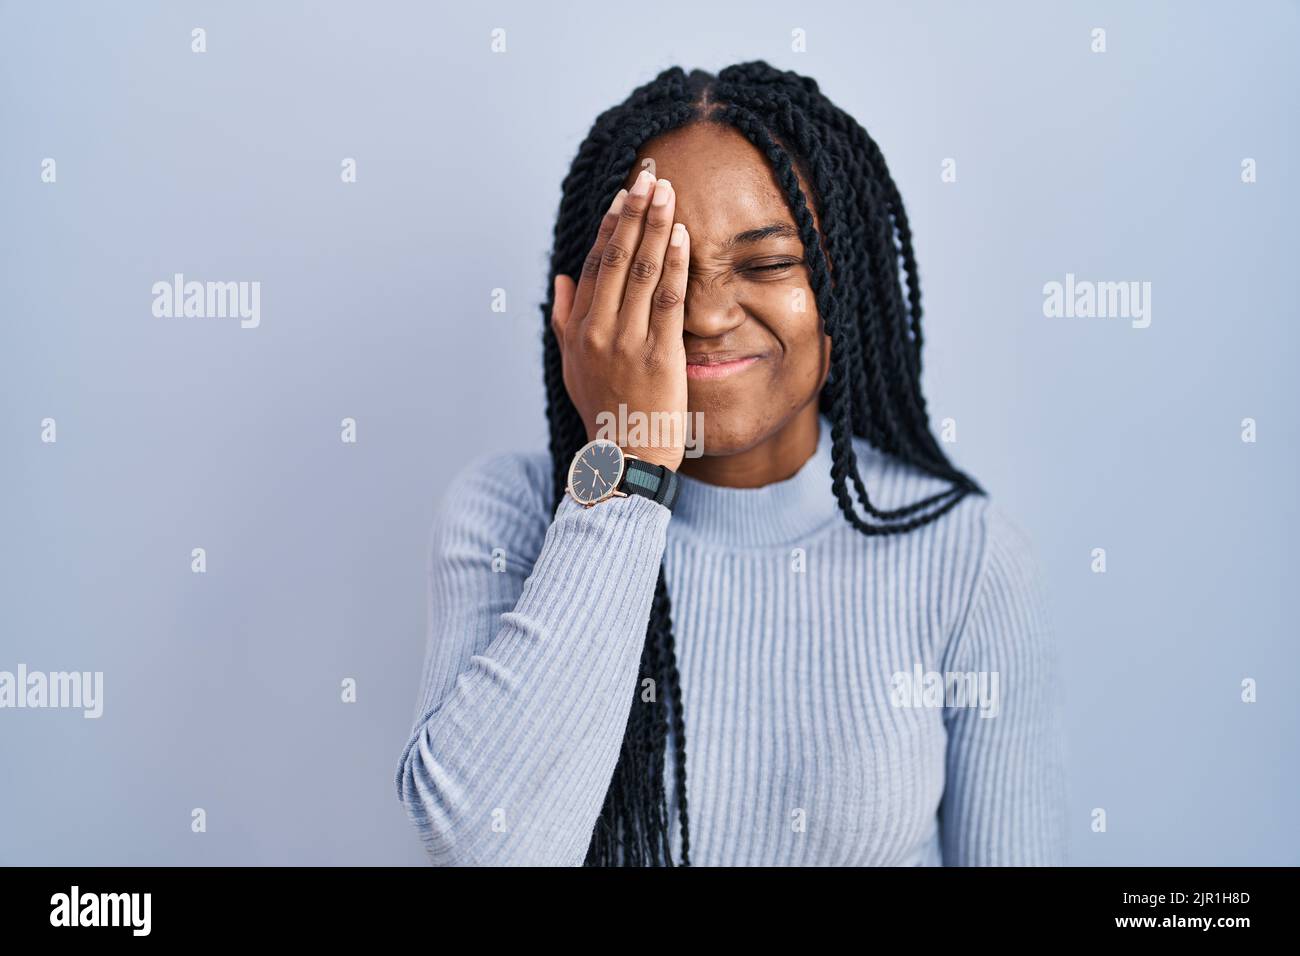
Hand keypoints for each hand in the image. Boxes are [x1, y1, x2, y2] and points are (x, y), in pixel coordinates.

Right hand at [551, 167, 689, 471]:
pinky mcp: (659, 355)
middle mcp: (598, 330)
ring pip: (640, 272)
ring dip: (655, 227)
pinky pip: (666, 300)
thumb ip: (564, 319)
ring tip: (666, 193)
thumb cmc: (604, 410)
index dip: (610, 227)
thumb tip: (561, 279)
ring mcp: (627, 341)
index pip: (593, 265)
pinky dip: (673, 264)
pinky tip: (681, 236)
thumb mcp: (572, 366)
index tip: (624, 196)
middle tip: (648, 176)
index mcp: (578, 329)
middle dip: (633, 213)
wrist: (625, 456)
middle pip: (615, 259)